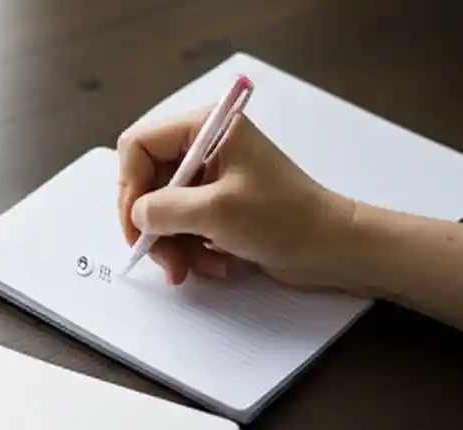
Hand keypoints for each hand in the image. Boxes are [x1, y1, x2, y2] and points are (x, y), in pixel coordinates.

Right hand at [117, 107, 356, 287]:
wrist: (332, 247)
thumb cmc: (283, 219)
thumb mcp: (215, 212)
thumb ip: (163, 210)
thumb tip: (136, 216)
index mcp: (206, 128)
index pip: (140, 145)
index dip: (130, 187)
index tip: (136, 226)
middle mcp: (205, 146)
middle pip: (148, 183)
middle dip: (154, 226)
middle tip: (164, 261)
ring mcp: (212, 178)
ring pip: (163, 211)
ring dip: (174, 245)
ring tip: (195, 268)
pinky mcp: (219, 206)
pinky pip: (184, 227)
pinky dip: (193, 250)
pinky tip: (218, 263)